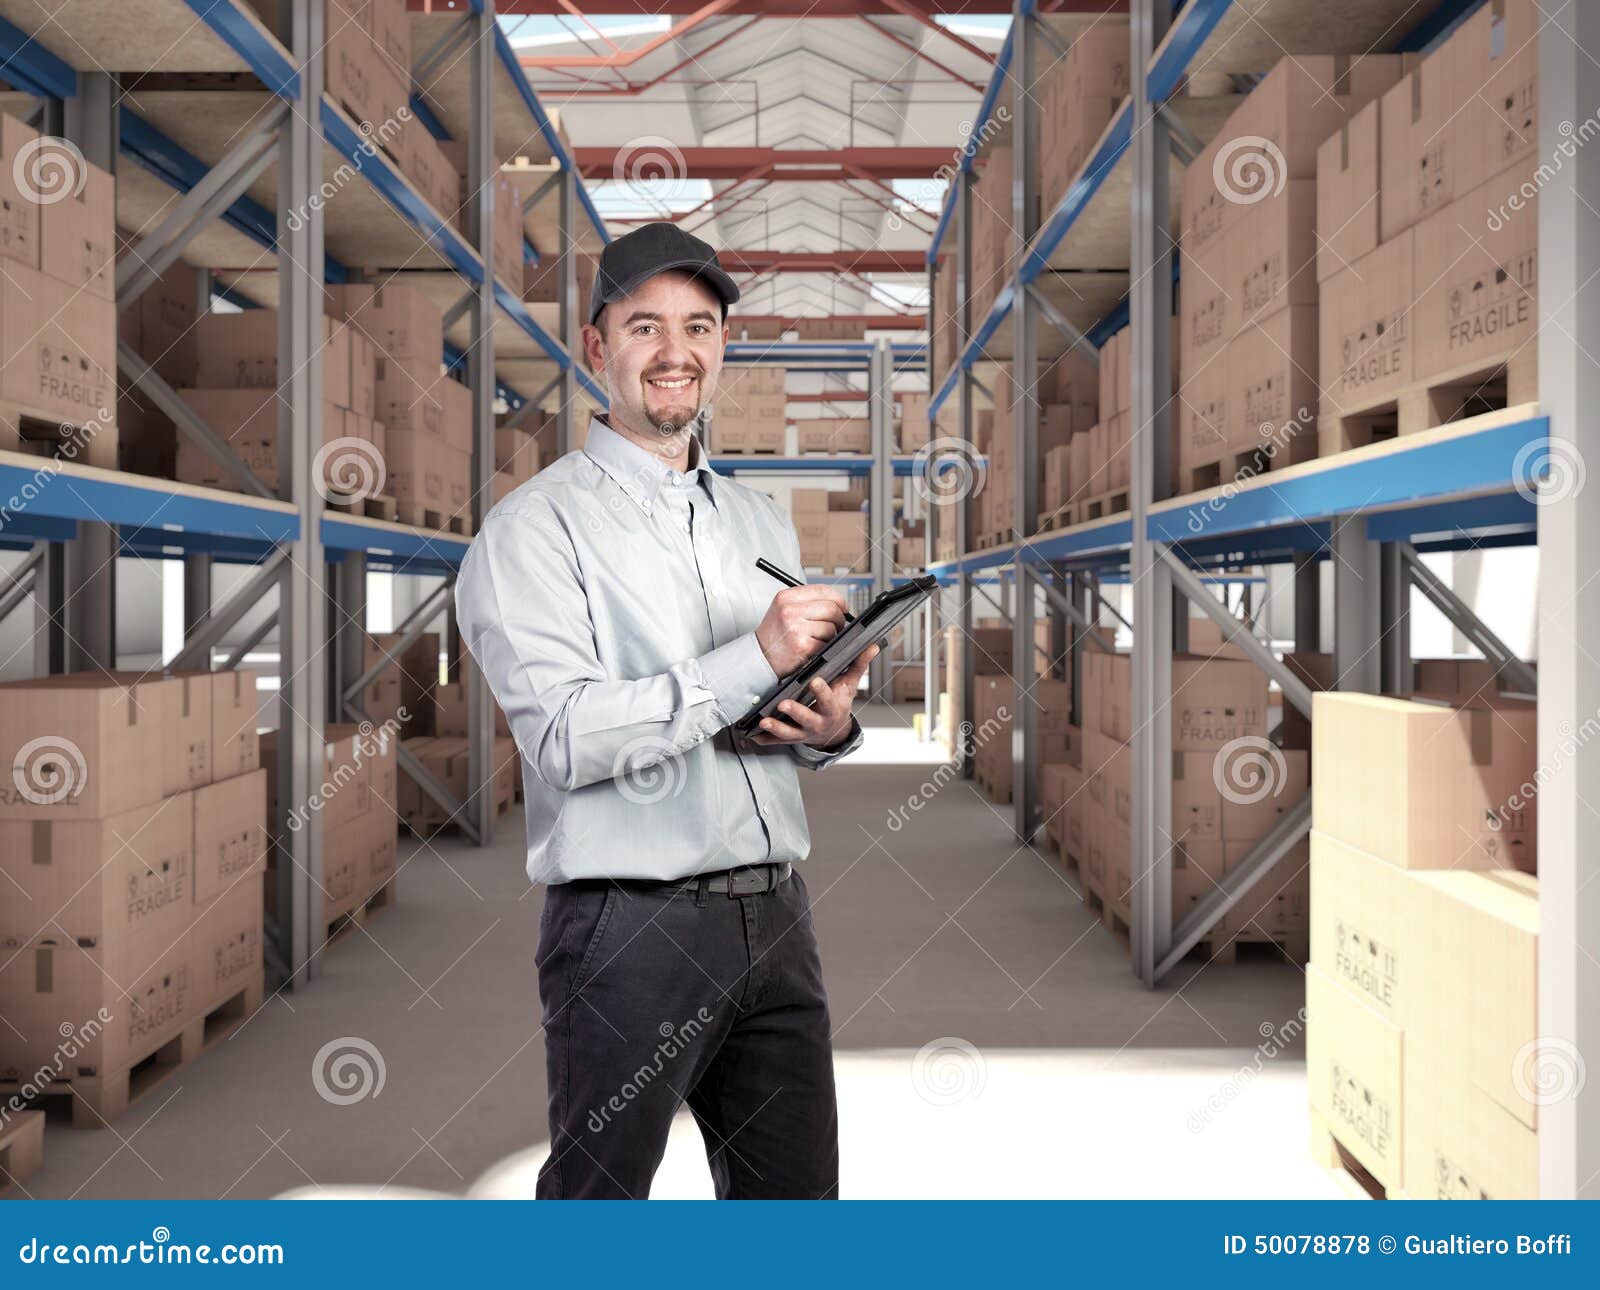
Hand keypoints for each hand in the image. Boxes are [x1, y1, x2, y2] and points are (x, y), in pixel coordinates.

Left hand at [751, 643, 878, 748]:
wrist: (832, 730)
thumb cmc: (838, 702)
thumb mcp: (849, 685)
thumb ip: (858, 665)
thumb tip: (873, 646)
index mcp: (831, 709)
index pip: (827, 700)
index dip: (822, 692)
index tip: (815, 681)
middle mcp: (817, 723)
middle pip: (806, 719)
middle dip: (796, 712)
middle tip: (784, 703)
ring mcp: (802, 732)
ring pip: (788, 733)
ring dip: (776, 728)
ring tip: (764, 720)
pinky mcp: (790, 738)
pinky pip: (775, 741)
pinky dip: (764, 739)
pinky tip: (752, 734)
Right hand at [755, 584, 849, 675]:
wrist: (761, 656)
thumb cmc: (775, 633)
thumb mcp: (784, 608)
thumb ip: (807, 601)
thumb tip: (838, 602)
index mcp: (786, 597)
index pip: (822, 590)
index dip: (838, 599)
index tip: (843, 607)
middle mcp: (789, 610)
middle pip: (831, 608)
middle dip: (839, 618)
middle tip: (836, 625)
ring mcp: (796, 628)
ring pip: (831, 626)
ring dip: (831, 634)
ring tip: (819, 638)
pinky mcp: (802, 646)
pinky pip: (826, 642)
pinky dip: (824, 646)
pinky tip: (813, 647)